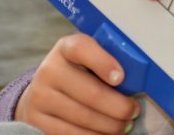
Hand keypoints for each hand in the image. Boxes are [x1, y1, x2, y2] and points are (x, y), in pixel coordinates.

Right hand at [15, 33, 140, 133]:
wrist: (42, 92)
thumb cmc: (78, 72)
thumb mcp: (89, 59)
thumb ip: (108, 61)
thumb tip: (137, 79)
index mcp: (66, 48)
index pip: (82, 48)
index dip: (103, 63)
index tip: (121, 78)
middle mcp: (49, 70)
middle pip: (91, 93)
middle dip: (119, 107)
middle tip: (134, 111)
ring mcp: (40, 97)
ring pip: (85, 117)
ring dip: (111, 126)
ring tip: (124, 126)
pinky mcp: (36, 120)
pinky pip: (71, 134)